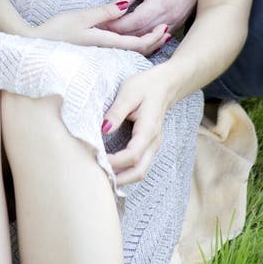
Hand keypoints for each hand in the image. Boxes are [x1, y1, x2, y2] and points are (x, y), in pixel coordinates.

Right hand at [33, 3, 168, 55]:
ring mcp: (99, 57)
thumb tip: (126, 6)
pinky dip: (132, 48)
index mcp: (104, 42)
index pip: (136, 44)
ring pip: (128, 54)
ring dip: (145, 46)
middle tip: (168, 33)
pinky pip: (119, 54)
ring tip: (158, 39)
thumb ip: (103, 12)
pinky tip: (134, 44)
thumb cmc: (55, 31)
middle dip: (154, 43)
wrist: (34, 47)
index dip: (153, 38)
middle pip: (136, 51)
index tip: (165, 29)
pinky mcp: (94, 57)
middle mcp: (104, 53)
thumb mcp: (79, 17)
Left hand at [101, 0, 201, 36]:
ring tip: (111, 36)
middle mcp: (171, 16)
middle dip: (119, 36)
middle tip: (99, 33)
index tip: (99, 24)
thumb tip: (114, 6)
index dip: (114, 26)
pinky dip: (144, 40)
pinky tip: (131, 37)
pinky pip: (159, 38)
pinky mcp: (180, 23)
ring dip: (131, 40)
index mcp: (162, 2)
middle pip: (140, 35)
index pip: (133, 23)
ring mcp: (177, 22)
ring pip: (150, 40)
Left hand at [103, 70, 171, 185]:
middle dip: (120, 178)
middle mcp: (153, 142)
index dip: (115, 162)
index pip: (133, 155)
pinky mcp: (149, 145)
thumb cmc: (145, 86)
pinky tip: (112, 168)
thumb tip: (103, 129)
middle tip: (98, 178)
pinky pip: (139, 164)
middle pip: (139, 171)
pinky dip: (126, 171)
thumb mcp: (128, 93)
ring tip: (102, 175)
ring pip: (140, 171)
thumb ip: (116, 112)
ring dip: (123, 177)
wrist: (164, 84)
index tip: (98, 160)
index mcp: (148, 130)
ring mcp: (153, 146)